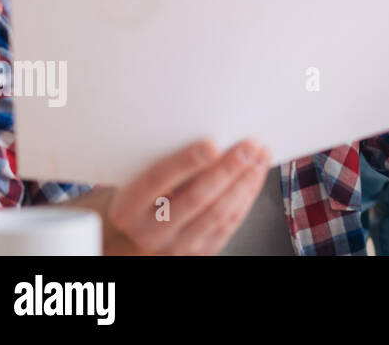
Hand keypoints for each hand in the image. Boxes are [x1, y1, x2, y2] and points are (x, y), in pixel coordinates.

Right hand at [101, 139, 272, 254]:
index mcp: (129, 206)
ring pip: (217, 213)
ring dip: (244, 182)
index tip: (211, 144)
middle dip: (226, 169)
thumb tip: (212, 136)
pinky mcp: (200, 251)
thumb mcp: (140, 178)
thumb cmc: (146, 197)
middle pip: (195, 198)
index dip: (186, 162)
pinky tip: (255, 175)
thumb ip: (168, 163)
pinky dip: (246, 196)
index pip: (157, 180)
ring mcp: (176, 245)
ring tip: (259, 156)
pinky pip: (229, 224)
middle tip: (248, 145)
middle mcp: (150, 231)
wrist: (139, 237)